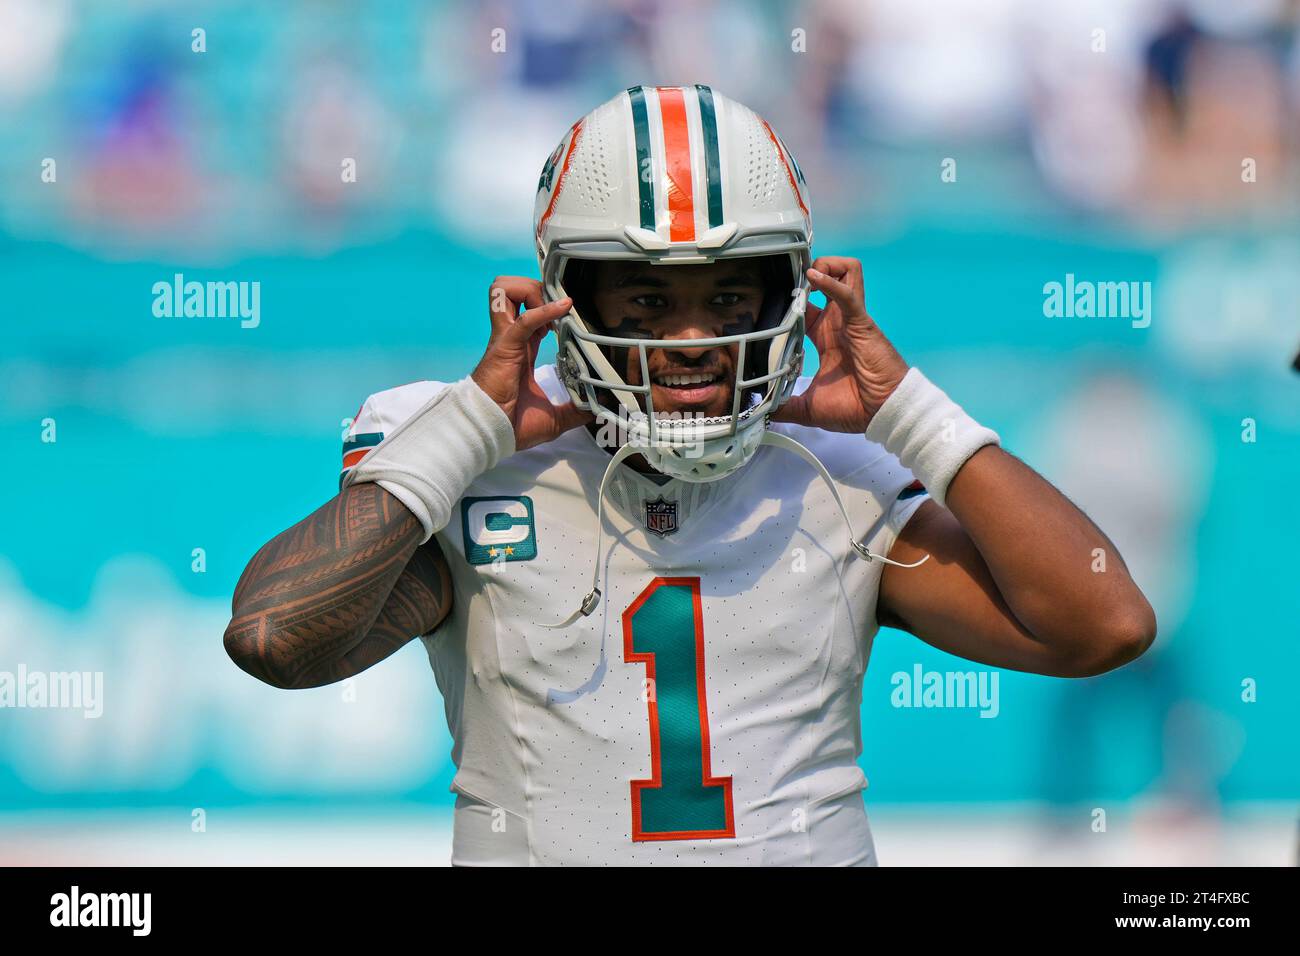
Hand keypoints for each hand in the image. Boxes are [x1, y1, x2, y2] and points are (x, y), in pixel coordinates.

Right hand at [471, 276, 592, 451]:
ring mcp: (506, 339)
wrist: (491, 433)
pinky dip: (545, 310)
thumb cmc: (512, 424)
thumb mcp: (553, 418)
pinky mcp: (505, 345)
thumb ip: (575, 411)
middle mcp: (511, 338)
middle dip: (537, 288)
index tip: (571, 314)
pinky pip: (524, 319)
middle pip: (514, 291)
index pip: (531, 313)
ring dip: (532, 290)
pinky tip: (564, 308)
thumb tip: (598, 411)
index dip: (549, 306)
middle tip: (560, 303)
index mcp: (521, 350)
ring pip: (507, 290)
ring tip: (553, 305)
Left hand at [774, 256, 908, 432]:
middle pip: (827, 279)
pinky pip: (848, 292)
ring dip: (825, 266)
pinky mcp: (861, 321)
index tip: (772, 301)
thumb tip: (762, 413)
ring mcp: (850, 319)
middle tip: (785, 280)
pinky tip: (814, 277)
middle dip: (805, 274)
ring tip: (805, 275)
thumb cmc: (855, 408)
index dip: (791, 298)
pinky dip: (831, 282)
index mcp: (826, 337)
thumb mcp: (809, 407)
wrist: (882, 413)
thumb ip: (785, 406)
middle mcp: (838, 323)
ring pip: (844, 272)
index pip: (807, 306)